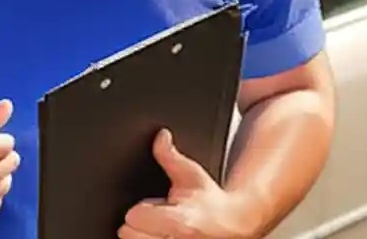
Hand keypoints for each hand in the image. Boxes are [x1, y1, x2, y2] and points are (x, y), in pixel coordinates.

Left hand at [118, 129, 260, 238]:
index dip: (140, 209)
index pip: (134, 216)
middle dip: (140, 225)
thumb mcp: (190, 175)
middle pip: (130, 234)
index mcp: (178, 222)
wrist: (237, 223)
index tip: (154, 207)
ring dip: (145, 236)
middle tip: (158, 220)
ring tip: (162, 230)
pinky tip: (166, 236)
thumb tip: (161, 136)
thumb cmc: (212, 201)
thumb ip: (170, 156)